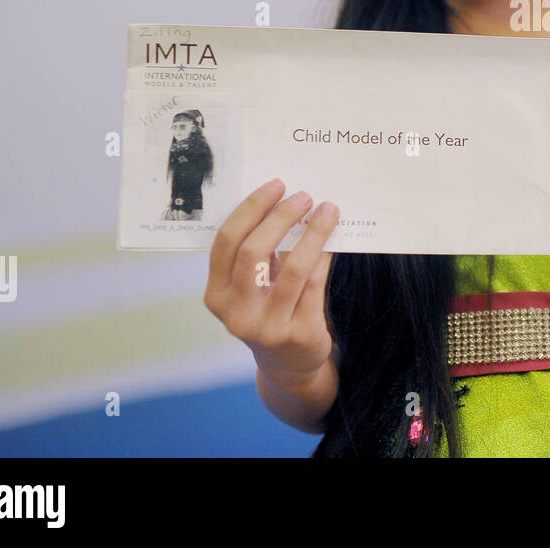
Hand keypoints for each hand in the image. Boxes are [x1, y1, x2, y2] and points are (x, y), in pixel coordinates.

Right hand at [204, 178, 338, 383]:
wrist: (288, 364)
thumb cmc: (269, 310)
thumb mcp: (251, 288)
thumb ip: (257, 253)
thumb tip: (285, 200)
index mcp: (216, 295)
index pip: (227, 242)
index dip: (251, 209)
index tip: (275, 186)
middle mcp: (236, 313)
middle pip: (254, 251)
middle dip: (280, 217)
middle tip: (303, 195)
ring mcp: (267, 327)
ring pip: (292, 268)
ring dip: (312, 232)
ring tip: (327, 210)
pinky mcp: (298, 334)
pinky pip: (315, 283)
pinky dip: (324, 255)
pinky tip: (333, 238)